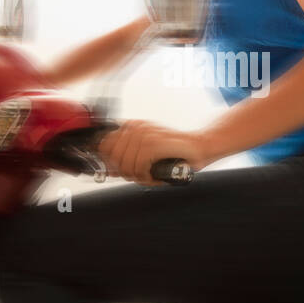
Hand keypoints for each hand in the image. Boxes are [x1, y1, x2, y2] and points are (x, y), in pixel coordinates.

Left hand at [97, 120, 213, 185]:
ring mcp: (144, 134)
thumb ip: (126, 159)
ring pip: (126, 164)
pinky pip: (139, 166)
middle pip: (113, 158)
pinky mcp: (154, 143)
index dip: (109, 162)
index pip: (104, 144)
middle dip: (125, 172)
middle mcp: (136, 127)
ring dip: (138, 176)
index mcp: (131, 126)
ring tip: (149, 176)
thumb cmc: (174, 152)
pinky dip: (146, 176)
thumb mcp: (146, 154)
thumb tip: (110, 170)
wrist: (198, 148)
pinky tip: (154, 175)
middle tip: (139, 176)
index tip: (118, 171)